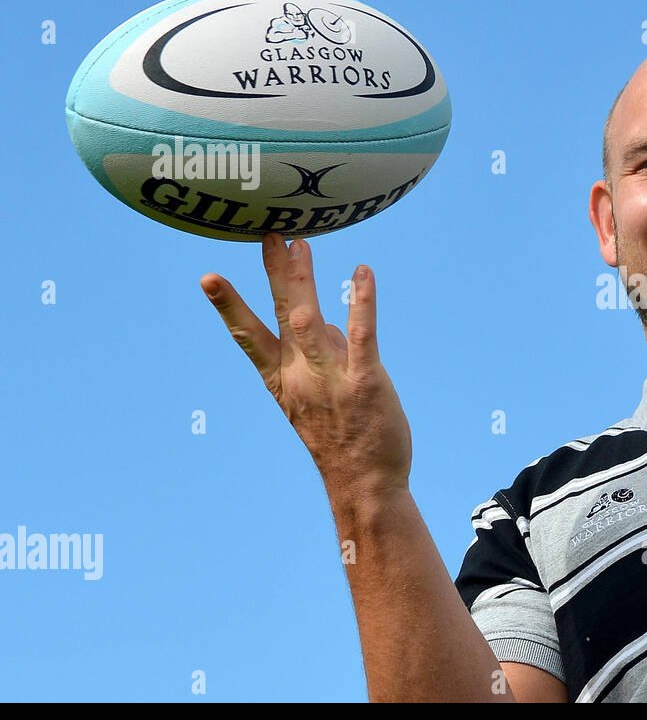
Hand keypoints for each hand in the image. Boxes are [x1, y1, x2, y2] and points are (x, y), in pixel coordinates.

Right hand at [199, 233, 412, 494]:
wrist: (363, 484)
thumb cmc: (343, 439)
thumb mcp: (317, 398)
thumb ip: (318, 356)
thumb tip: (324, 319)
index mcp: (283, 382)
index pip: (249, 338)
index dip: (229, 306)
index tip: (208, 277)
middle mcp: (301, 377)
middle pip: (281, 317)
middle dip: (274, 275)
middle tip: (269, 235)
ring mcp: (331, 379)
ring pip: (311, 321)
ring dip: (304, 281)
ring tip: (302, 244)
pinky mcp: (365, 382)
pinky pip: (361, 335)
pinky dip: (361, 302)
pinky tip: (363, 273)